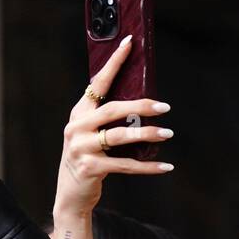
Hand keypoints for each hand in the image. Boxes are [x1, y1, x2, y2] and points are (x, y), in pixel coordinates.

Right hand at [53, 35, 173, 219]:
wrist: (71, 195)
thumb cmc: (88, 160)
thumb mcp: (92, 135)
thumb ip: (108, 120)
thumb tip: (144, 105)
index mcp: (79, 113)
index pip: (98, 82)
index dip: (114, 62)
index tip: (129, 43)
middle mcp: (77, 127)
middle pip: (113, 110)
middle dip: (141, 106)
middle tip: (165, 107)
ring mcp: (81, 148)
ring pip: (120, 136)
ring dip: (146, 134)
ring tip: (167, 133)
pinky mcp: (90, 168)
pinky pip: (125, 165)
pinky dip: (147, 166)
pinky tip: (165, 165)